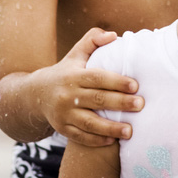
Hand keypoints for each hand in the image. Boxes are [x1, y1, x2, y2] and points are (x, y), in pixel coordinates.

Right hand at [40, 27, 142, 147]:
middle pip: (97, 100)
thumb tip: (114, 36)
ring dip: (110, 128)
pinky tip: (113, 141)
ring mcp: (64, 114)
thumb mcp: (76, 53)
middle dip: (120, 103)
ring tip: (130, 131)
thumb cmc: (67, 71)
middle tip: (141, 105)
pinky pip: (81, 137)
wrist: (37, 94)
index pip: (97, 78)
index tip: (136, 85)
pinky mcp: (62, 129)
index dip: (117, 81)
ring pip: (89, 123)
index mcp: (74, 75)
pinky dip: (96, 140)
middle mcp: (67, 95)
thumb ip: (93, 40)